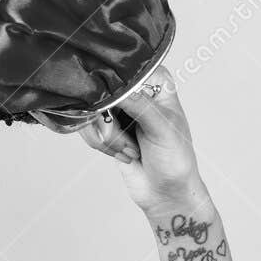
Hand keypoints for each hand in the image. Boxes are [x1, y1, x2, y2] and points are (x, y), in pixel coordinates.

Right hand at [28, 65, 207, 214]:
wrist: (165, 193)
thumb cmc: (175, 159)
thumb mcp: (162, 129)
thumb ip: (141, 106)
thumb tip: (116, 88)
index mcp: (156, 81)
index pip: (125, 67)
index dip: (115, 84)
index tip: (116, 104)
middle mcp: (135, 90)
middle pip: (101, 89)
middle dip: (110, 121)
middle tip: (130, 141)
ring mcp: (117, 107)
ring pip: (89, 110)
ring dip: (107, 137)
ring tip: (131, 151)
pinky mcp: (103, 125)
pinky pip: (85, 126)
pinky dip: (100, 144)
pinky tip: (123, 154)